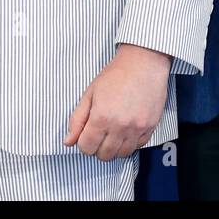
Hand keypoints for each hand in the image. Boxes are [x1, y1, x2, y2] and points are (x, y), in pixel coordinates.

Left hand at [63, 43, 170, 160]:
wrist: (143, 63)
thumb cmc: (116, 75)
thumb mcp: (89, 94)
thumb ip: (77, 119)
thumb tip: (68, 141)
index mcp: (101, 117)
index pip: (86, 147)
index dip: (83, 143)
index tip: (86, 135)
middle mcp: (120, 126)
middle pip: (104, 155)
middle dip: (97, 148)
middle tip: (99, 134)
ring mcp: (137, 128)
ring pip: (122, 154)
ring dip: (114, 148)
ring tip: (112, 133)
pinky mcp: (150, 127)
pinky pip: (138, 147)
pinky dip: (130, 143)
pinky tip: (126, 130)